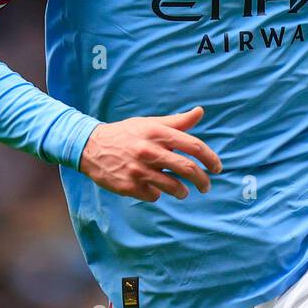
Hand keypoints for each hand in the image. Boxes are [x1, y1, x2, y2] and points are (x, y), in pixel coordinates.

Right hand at [77, 106, 221, 201]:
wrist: (90, 146)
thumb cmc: (126, 134)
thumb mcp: (150, 124)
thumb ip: (177, 122)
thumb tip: (200, 112)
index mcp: (157, 132)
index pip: (194, 146)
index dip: (210, 158)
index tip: (217, 168)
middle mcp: (149, 150)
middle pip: (187, 169)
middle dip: (202, 180)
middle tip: (206, 186)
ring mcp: (138, 170)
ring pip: (173, 187)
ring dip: (183, 191)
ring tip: (183, 191)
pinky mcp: (128, 186)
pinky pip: (154, 196)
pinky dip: (158, 194)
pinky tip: (154, 189)